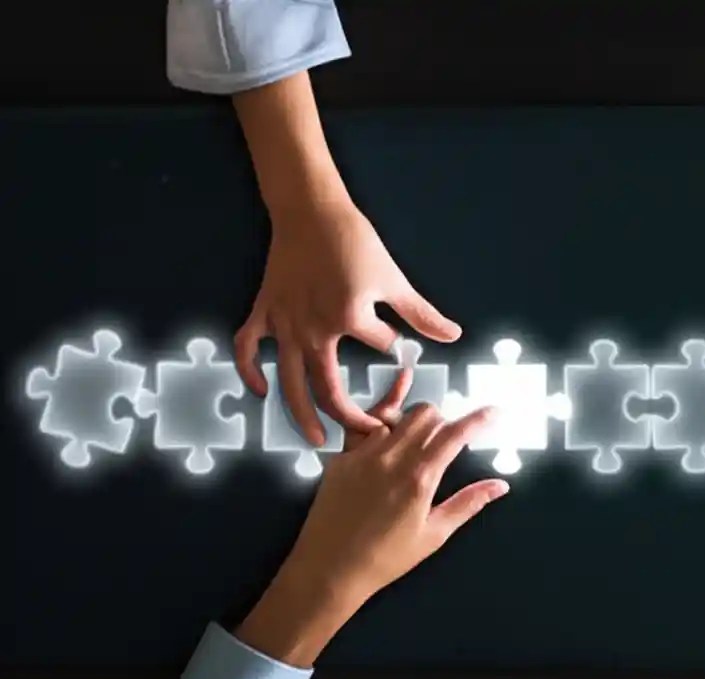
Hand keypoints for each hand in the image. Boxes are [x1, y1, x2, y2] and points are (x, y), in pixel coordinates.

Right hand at [235, 201, 462, 444]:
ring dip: (302, 414)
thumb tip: (453, 335)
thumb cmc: (354, 241)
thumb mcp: (393, 278)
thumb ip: (421, 313)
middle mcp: (314, 329)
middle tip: (366, 437)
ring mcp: (285, 323)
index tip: (405, 353)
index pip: (382, 346)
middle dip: (349, 418)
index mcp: (349, 318)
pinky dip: (251, 371)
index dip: (397, 349)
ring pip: (290, 381)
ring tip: (317, 439)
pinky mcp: (265, 312)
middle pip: (329, 388)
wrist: (310, 210)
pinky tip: (261, 390)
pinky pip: (249, 348)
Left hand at [235, 380, 506, 666]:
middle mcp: (391, 457)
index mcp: (419, 477)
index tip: (494, 412)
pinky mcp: (340, 458)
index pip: (455, 434)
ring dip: (412, 424)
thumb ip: (467, 504)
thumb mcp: (434, 535)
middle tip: (446, 440)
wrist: (328, 569)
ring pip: (395, 417)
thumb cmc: (386, 559)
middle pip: (425, 413)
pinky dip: (380, 431)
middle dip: (443, 419)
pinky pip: (364, 430)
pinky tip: (382, 443)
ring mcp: (362, 454)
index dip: (479, 419)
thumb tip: (500, 485)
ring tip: (414, 445)